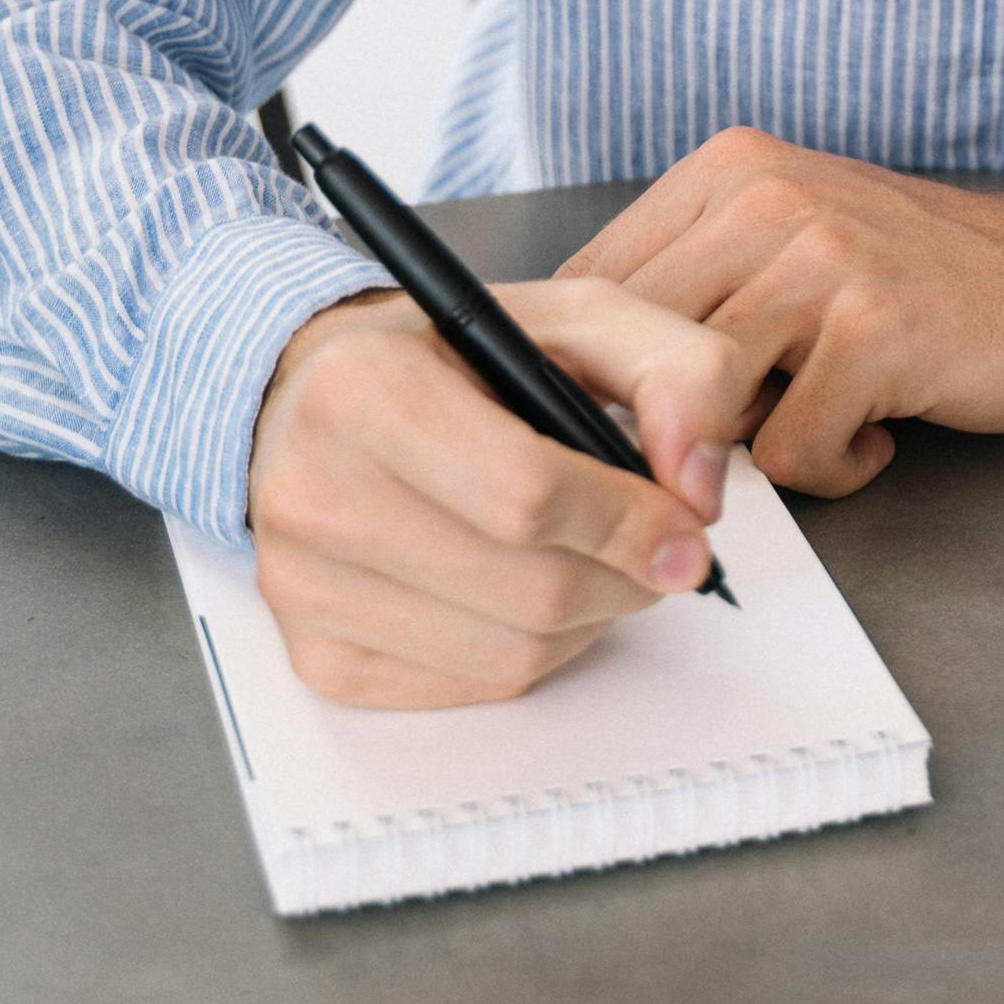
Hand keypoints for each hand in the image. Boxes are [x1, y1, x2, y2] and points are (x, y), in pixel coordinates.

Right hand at [249, 275, 757, 708]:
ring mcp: (302, 588)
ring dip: (588, 616)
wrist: (310, 399)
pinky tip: (525, 586)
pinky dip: (532, 648)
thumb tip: (700, 484)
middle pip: (529, 588)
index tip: (687, 528)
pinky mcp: (316, 658)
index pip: (525, 495)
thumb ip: (672, 368)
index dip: (628, 520)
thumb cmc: (450, 356)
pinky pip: (472, 687)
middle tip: (654, 544)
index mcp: (363, 387)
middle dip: (623, 574)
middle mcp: (311, 493)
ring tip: (590, 555)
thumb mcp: (574, 316)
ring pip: (511, 652)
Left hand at [559, 132, 1003, 498]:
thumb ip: (692, 292)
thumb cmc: (917, 278)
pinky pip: (789, 453)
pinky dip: (831, 468)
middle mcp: (767, 197)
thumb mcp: (786, 244)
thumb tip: (582, 389)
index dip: (601, 376)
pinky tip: (879, 425)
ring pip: (700, 407)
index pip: (588, 289)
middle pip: (635, 354)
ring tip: (816, 416)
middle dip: (666, 426)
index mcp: (729, 168)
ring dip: (754, 447)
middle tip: (739, 438)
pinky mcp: (875, 329)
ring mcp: (823, 258)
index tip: (646, 416)